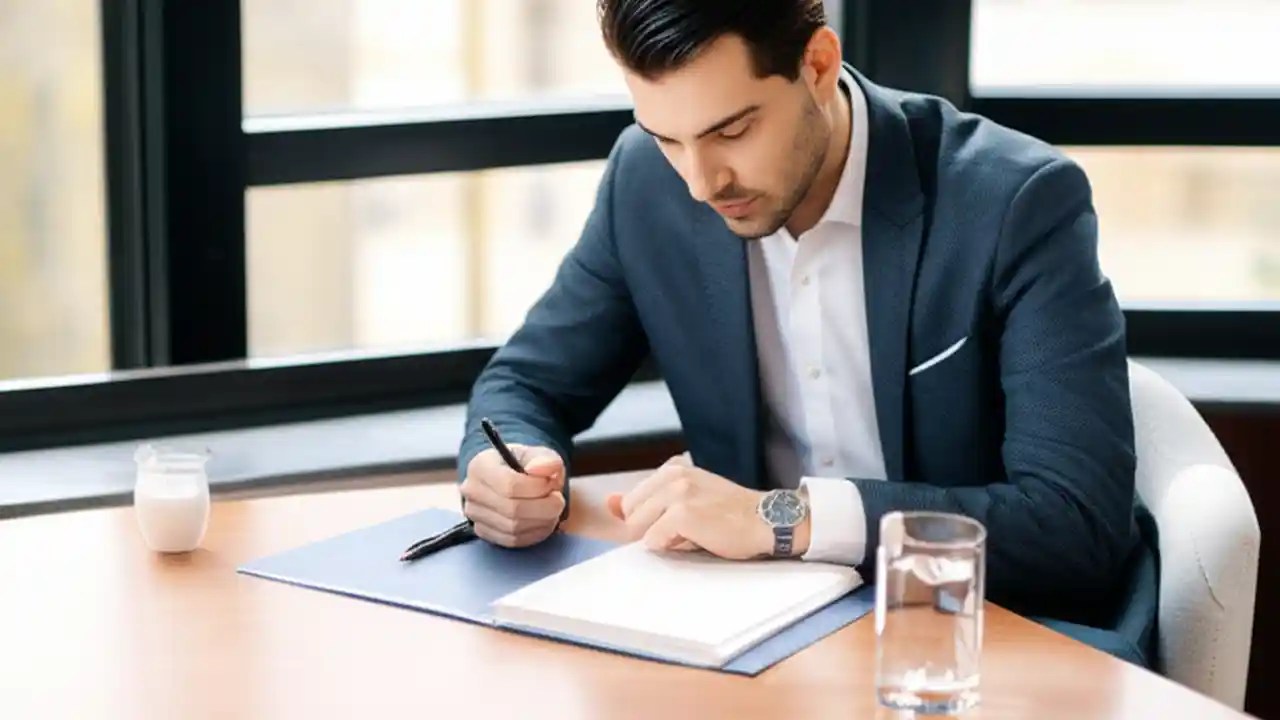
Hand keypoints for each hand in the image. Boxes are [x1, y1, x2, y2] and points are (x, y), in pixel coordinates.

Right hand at [460, 445, 565, 547]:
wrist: (513, 478)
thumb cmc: (526, 465)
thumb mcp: (540, 454)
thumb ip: (546, 459)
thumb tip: (540, 469)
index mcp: (481, 465)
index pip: (509, 485)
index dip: (537, 488)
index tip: (552, 485)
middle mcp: (471, 490)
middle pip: (512, 509)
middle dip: (544, 507)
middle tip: (558, 500)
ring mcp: (474, 513)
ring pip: (513, 528)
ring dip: (541, 521)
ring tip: (552, 509)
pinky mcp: (482, 531)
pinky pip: (512, 540)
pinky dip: (534, 533)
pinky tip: (543, 521)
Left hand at [606, 455, 806, 559]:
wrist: (766, 520)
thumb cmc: (728, 515)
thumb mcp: (685, 500)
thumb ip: (645, 501)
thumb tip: (609, 503)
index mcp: (672, 468)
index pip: (633, 500)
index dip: (649, 520)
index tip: (678, 522)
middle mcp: (672, 475)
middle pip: (630, 514)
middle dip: (650, 529)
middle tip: (685, 530)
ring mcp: (677, 492)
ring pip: (637, 527)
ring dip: (660, 538)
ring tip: (692, 533)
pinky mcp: (683, 513)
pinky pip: (652, 541)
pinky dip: (669, 547)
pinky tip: (696, 539)